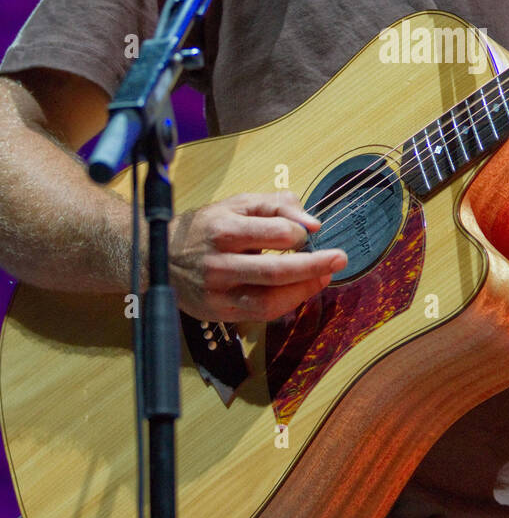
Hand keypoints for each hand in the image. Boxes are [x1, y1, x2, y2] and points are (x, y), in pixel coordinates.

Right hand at [168, 191, 347, 326]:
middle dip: (313, 267)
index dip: (300, 234)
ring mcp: (218, 293)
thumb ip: (279, 205)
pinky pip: (261, 314)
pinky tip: (299, 290)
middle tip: (339, 258)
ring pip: (270, 300)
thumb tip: (314, 224)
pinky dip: (287, 303)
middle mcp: (219, 263)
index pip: (276, 233)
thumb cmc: (208, 227)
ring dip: (304, 290)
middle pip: (275, 271)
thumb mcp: (239, 203)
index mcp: (224, 228)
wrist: (159, 258)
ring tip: (324, 276)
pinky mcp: (220, 314)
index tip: (307, 233)